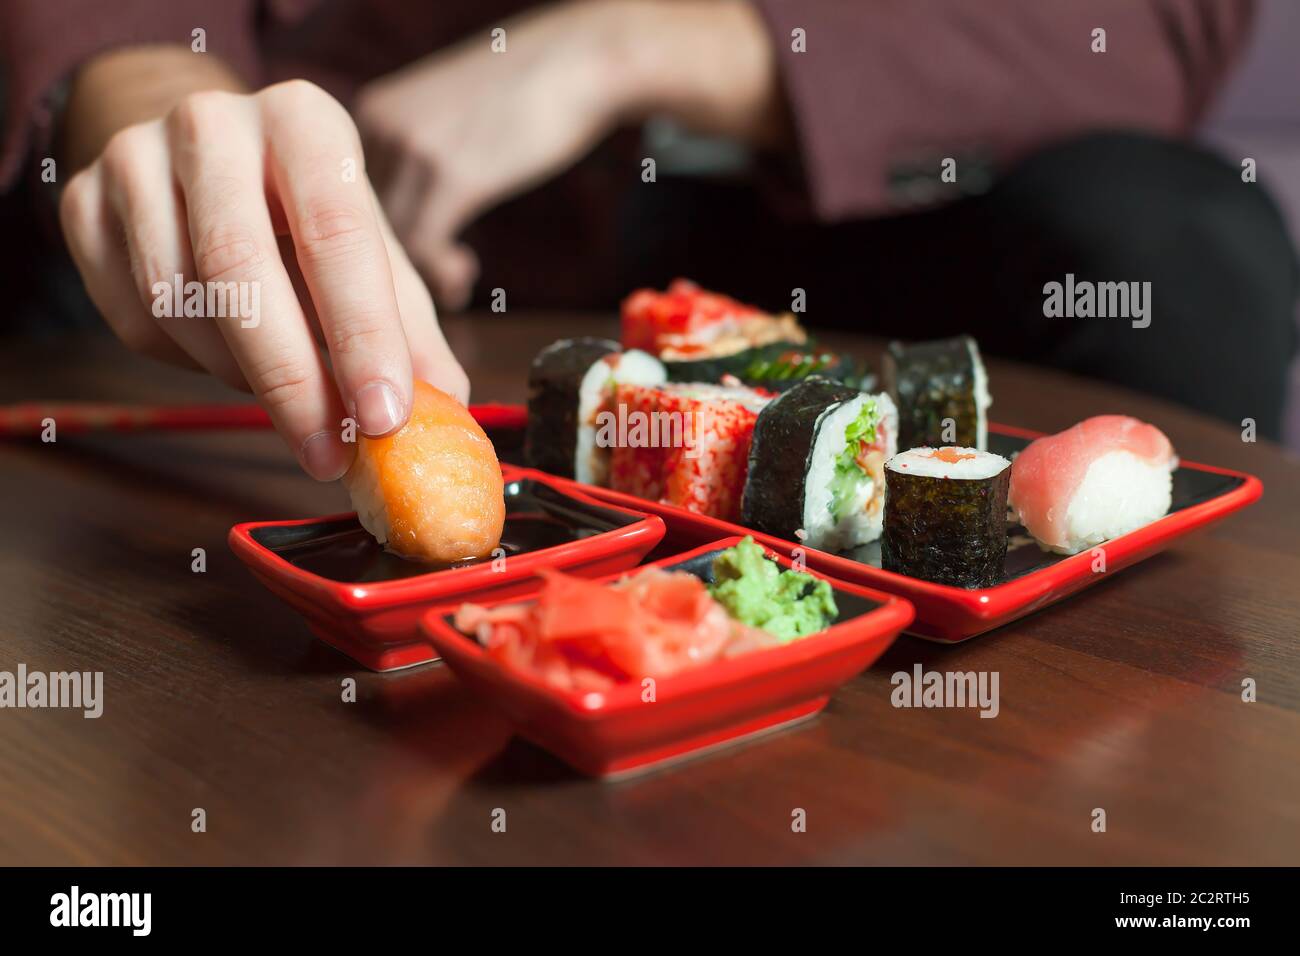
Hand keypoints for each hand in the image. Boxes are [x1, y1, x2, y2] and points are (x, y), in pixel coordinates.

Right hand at [60, 60, 467, 480]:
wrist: (206, 156)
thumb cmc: (306, 214)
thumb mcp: (373, 254)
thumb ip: (409, 329)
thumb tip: (447, 409)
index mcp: (303, 121)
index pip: (336, 234)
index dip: (362, 335)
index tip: (383, 417)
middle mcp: (213, 124)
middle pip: (240, 270)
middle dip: (292, 381)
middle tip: (329, 452)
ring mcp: (136, 158)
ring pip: (179, 302)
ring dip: (242, 375)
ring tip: (288, 392)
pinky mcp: (83, 202)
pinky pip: (134, 317)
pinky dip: (189, 362)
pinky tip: (228, 356)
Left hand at [356, 0, 782, 308]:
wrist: (579, 60)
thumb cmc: (526, 92)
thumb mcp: (450, 115)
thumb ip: (417, 154)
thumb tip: (407, 217)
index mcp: (372, 110)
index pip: (346, 196)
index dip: (380, 240)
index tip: (414, 263)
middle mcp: (378, 125)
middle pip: (365, 221)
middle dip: (401, 262)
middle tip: (438, 283)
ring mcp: (411, 148)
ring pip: (392, 239)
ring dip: (424, 275)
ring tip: (456, 283)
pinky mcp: (449, 175)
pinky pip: (424, 247)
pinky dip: (442, 275)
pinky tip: (463, 278)